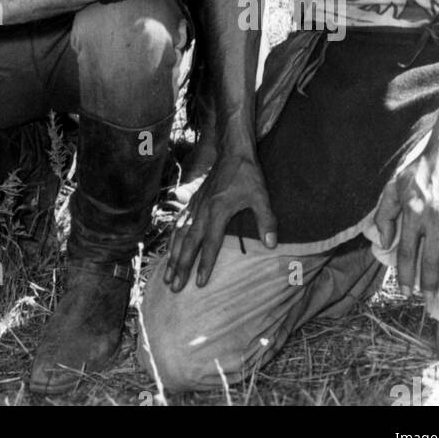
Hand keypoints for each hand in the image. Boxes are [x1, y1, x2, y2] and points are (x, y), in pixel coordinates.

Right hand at [164, 151, 276, 291]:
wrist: (232, 151)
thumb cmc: (247, 174)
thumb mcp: (261, 196)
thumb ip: (266, 220)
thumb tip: (272, 244)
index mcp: (218, 211)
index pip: (210, 243)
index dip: (204, 264)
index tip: (199, 283)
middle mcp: (202, 210)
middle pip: (188, 243)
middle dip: (180, 266)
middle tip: (173, 287)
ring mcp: (195, 205)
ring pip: (179, 234)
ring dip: (172, 255)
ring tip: (166, 274)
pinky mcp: (193, 200)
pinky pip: (179, 222)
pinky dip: (172, 238)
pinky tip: (170, 247)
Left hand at [373, 131, 438, 300]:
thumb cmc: (426, 168)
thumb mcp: (397, 185)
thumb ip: (385, 212)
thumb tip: (383, 242)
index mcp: (414, 211)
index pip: (407, 252)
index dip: (405, 275)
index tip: (406, 291)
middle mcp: (437, 219)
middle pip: (431, 261)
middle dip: (428, 284)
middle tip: (428, 299)